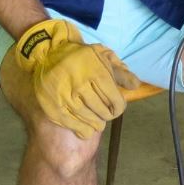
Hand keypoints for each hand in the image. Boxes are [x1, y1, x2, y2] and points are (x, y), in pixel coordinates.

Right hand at [15, 20, 139, 138]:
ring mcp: (65, 97)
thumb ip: (120, 72)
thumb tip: (136, 86)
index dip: (120, 107)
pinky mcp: (53, 107)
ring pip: (89, 119)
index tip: (118, 107)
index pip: (115, 100)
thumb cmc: (80, 57)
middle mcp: (81, 85)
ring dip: (97, 124)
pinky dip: (83, 130)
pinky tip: (86, 129)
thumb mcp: (103, 56)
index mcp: (96, 72)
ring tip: (98, 122)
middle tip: (107, 113)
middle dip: (108, 115)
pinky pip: (73, 125)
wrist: (47, 54)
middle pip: (103, 111)